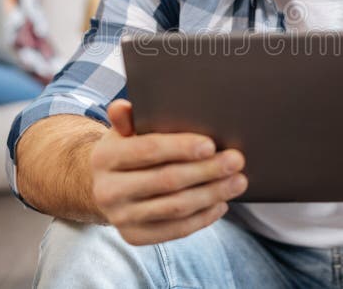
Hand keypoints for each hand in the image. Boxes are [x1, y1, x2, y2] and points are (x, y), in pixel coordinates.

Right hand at [90, 100, 247, 245]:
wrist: (106, 187)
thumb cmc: (127, 150)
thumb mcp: (125, 131)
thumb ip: (128, 117)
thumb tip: (123, 106)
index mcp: (105, 157)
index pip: (148, 150)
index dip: (181, 147)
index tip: (211, 144)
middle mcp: (107, 190)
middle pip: (167, 180)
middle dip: (207, 170)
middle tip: (236, 160)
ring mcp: (120, 217)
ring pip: (176, 207)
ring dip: (212, 194)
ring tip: (238, 181)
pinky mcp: (134, 237)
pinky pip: (176, 230)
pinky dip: (203, 217)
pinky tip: (221, 203)